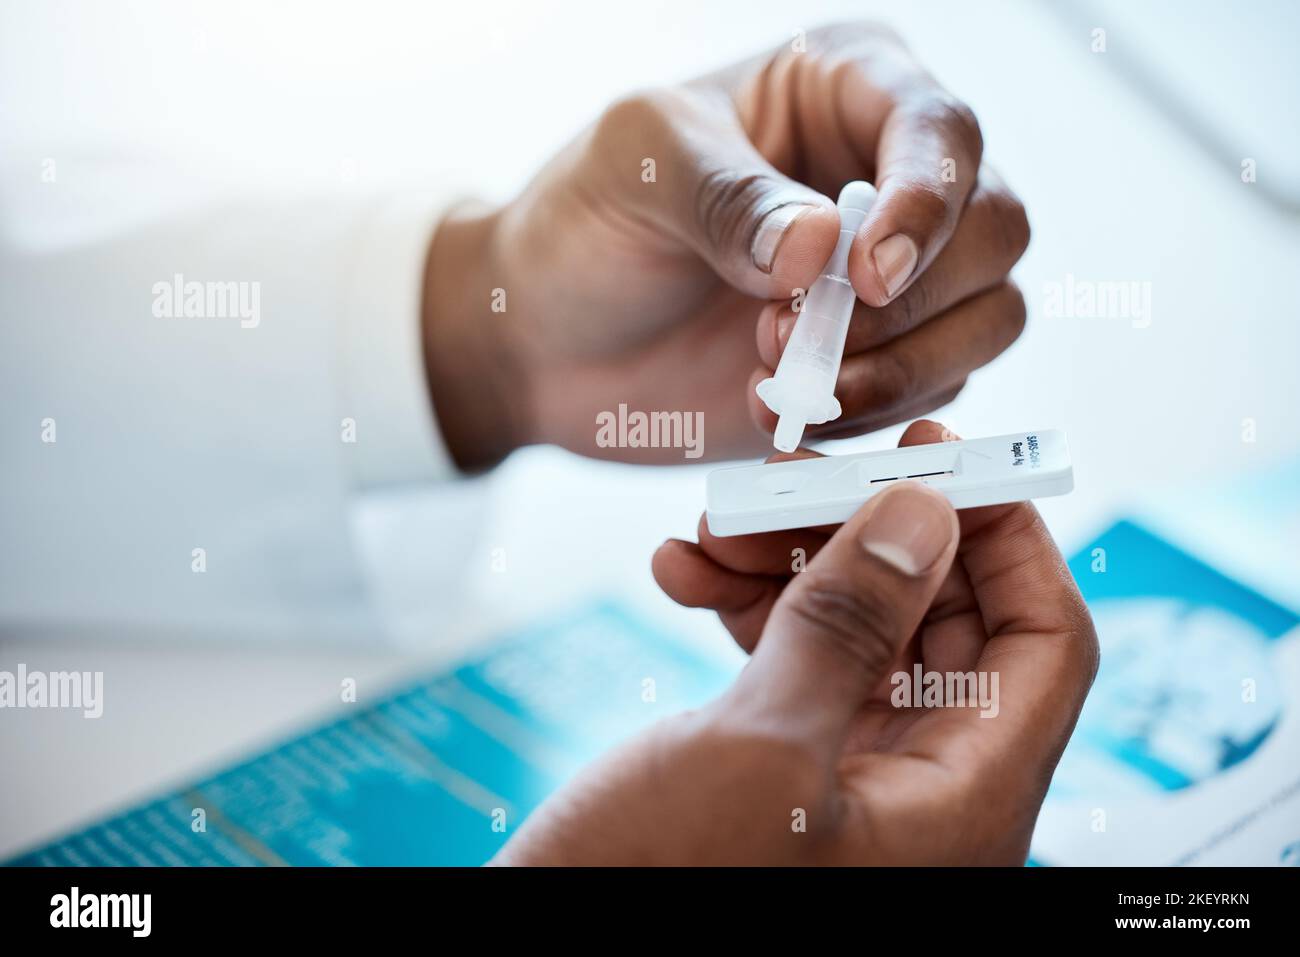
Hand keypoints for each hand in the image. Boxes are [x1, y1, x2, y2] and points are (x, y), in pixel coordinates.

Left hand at [424, 23, 1028, 469]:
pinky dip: (873, 414)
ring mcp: (897, 277)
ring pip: (987, 318)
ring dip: (896, 367)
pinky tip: (783, 410)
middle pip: (994, 229)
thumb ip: (728, 198)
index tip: (864, 276)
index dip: (926, 205)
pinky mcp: (883, 361)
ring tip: (773, 377)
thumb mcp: (635, 172)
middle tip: (785, 334)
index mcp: (844, 90)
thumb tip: (822, 248)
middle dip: (907, 302)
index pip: (942, 130)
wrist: (548, 339)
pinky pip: (936, 391)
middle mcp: (891, 177)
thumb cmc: (587, 224)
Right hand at [494, 422, 1096, 864]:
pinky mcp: (784, 769)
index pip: (1042, 643)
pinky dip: (745, 606)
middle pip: (943, 622)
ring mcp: (851, 778)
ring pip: (858, 631)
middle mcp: (922, 790)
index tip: (942, 459)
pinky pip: (793, 662)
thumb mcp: (761, 747)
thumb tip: (924, 515)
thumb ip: (850, 625)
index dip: (1007, 539)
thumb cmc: (658, 885)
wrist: (545, 944)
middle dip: (868, 534)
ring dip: (788, 562)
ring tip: (710, 526)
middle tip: (796, 475)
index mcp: (961, 803)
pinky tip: (682, 571)